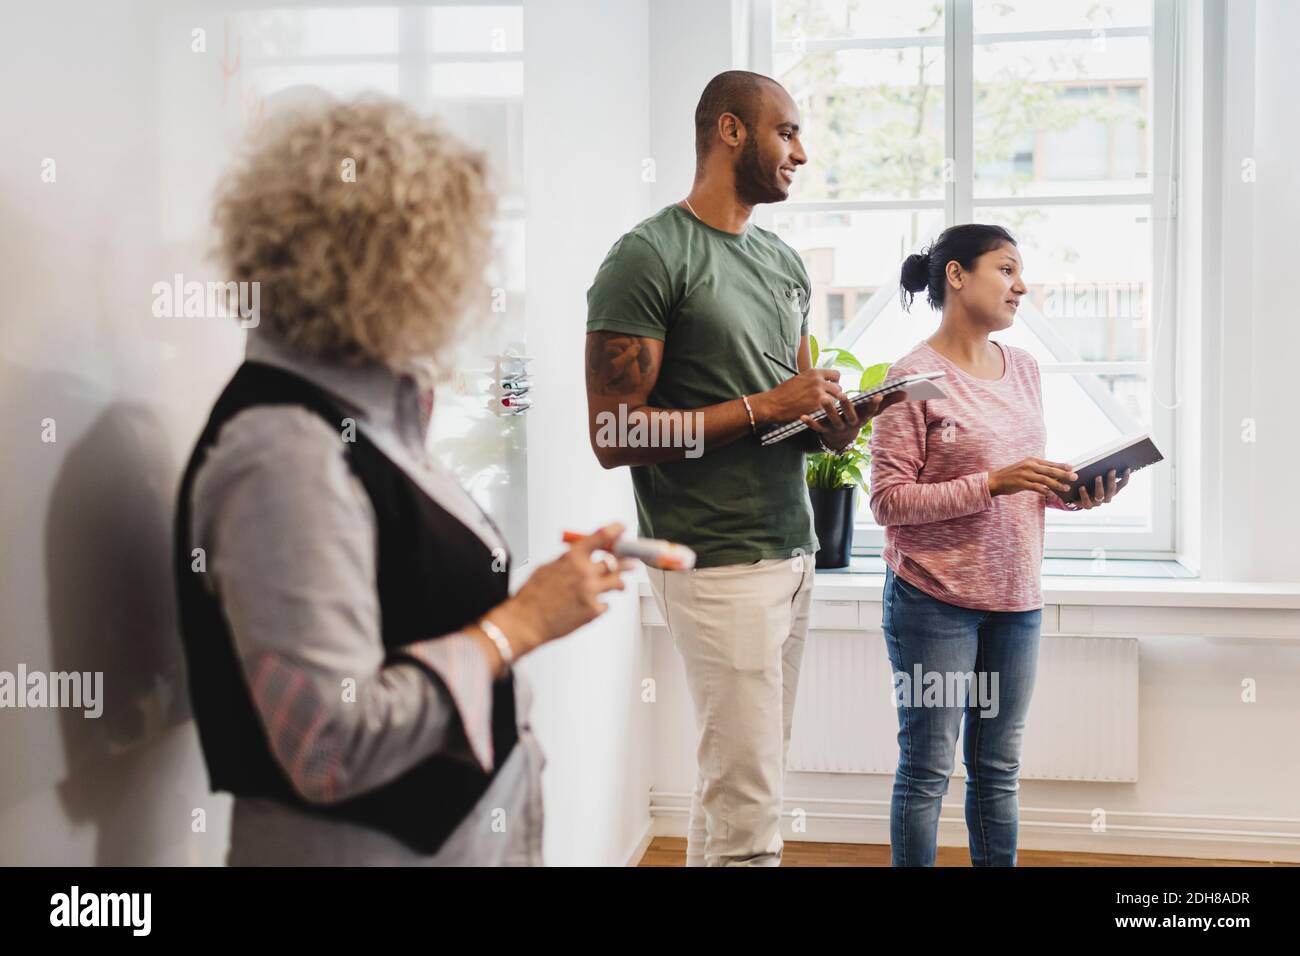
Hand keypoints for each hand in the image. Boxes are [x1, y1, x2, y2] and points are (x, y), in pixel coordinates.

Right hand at [483, 523, 634, 661]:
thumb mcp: (547, 568)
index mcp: (572, 558)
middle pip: (617, 561)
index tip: (622, 529)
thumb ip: (567, 560)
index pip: (600, 537)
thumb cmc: (532, 596)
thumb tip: (582, 553)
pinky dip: (602, 603)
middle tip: (632, 561)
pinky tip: (592, 604)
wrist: (526, 622)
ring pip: (618, 583)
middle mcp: (585, 573)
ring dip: (619, 583)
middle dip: (627, 561)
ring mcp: (591, 592)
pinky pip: (607, 604)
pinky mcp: (593, 611)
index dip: (615, 531)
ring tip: (619, 585)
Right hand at [750, 368, 848, 426]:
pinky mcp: (817, 406)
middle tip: (828, 402)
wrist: (772, 404)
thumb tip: (820, 381)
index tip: (831, 388)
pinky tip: (820, 415)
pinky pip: (829, 410)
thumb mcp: (798, 379)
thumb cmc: (782, 394)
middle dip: (834, 395)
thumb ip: (812, 379)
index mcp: (813, 373)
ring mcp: (819, 393)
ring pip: (836, 400)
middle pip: (838, 388)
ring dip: (832, 405)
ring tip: (824, 409)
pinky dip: (826, 413)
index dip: (835, 382)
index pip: (836, 374)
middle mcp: (818, 381)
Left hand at [800, 390, 906, 450]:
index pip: (871, 411)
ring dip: (828, 411)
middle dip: (847, 406)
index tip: (877, 396)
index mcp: (863, 418)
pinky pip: (817, 428)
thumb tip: (905, 392)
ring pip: (833, 421)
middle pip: (850, 416)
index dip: (874, 405)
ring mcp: (837, 428)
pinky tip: (802, 416)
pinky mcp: (825, 430)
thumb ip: (887, 401)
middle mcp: (851, 424)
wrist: (842, 438)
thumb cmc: (858, 418)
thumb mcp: (872, 411)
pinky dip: (810, 422)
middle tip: (843, 395)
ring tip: (823, 399)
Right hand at [987, 457, 1076, 497]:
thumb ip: (1037, 469)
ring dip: (1057, 484)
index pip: (1049, 463)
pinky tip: (1053, 495)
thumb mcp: (1025, 468)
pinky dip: (1046, 492)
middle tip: (1074, 476)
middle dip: (1063, 474)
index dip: (1061, 465)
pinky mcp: (1021, 483)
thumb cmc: (1011, 475)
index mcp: (1031, 460)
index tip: (1072, 468)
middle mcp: (1029, 466)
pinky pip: (1037, 488)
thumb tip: (1051, 471)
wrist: (995, 480)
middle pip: (1050, 470)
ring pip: (1045, 479)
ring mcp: (1025, 474)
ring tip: (1066, 488)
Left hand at [1072, 468, 1131, 509]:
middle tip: (1111, 470)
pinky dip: (1084, 494)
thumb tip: (1107, 463)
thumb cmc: (1090, 486)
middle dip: (1112, 480)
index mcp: (1111, 491)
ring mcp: (1097, 503)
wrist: (1078, 498)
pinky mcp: (1087, 505)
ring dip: (1100, 486)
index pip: (1122, 484)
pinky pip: (1086, 501)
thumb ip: (1103, 473)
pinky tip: (1082, 487)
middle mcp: (1106, 497)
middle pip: (1112, 490)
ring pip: (1100, 495)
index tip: (1127, 469)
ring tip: (1098, 477)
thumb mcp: (1098, 478)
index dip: (1125, 477)